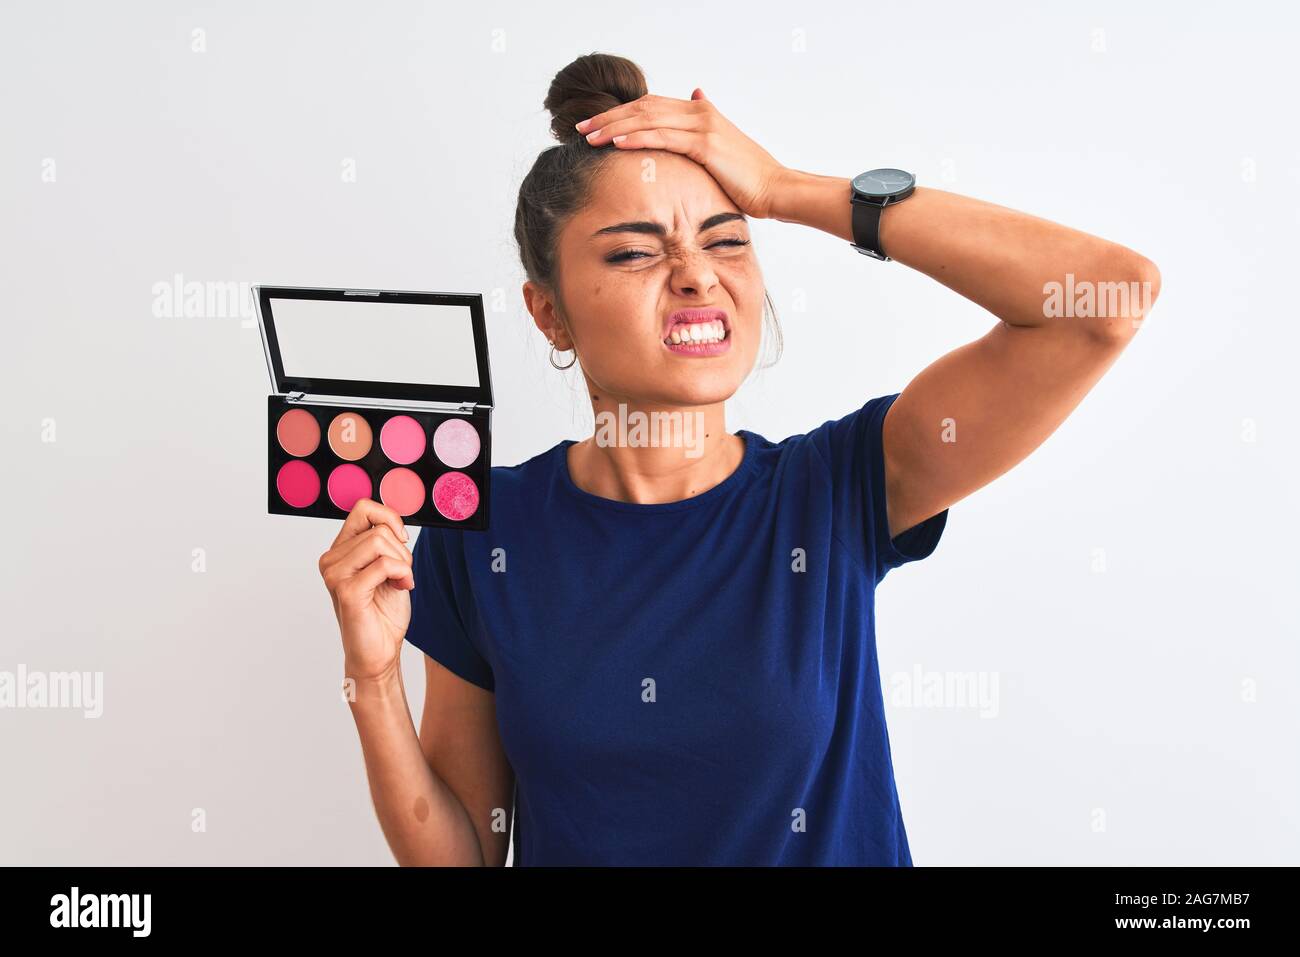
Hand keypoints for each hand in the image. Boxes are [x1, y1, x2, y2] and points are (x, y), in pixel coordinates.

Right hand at [318, 498, 414, 684]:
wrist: (379, 652)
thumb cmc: (383, 613)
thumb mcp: (388, 567)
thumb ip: (384, 542)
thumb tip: (394, 520)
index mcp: (340, 550)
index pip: (363, 508)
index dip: (390, 517)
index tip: (402, 539)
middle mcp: (331, 560)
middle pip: (378, 527)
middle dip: (402, 549)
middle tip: (403, 573)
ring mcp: (335, 575)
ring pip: (380, 541)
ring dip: (403, 562)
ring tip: (401, 582)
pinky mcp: (347, 591)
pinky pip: (384, 565)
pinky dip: (402, 574)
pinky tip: (402, 588)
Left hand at [575, 89, 789, 219]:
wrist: (775, 188)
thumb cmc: (747, 179)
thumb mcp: (721, 149)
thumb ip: (702, 129)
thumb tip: (695, 95)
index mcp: (699, 110)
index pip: (650, 105)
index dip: (620, 113)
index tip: (595, 125)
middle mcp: (698, 111)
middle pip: (643, 107)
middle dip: (608, 117)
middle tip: (580, 127)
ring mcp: (702, 125)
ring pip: (648, 119)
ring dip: (614, 126)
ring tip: (588, 136)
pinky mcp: (705, 144)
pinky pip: (663, 137)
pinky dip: (637, 137)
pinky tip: (616, 142)